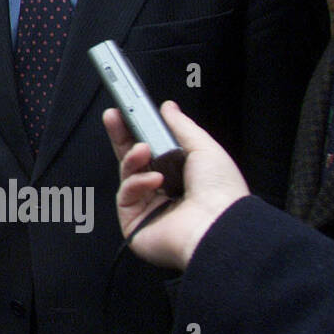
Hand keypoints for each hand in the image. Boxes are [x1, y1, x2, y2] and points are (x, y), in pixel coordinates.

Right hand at [103, 101, 249, 270]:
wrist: (219, 226)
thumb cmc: (220, 192)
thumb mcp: (203, 147)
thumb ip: (180, 125)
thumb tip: (167, 107)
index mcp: (181, 176)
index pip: (152, 150)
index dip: (138, 132)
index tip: (126, 113)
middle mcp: (163, 193)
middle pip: (133, 161)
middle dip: (121, 137)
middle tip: (112, 117)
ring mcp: (148, 209)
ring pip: (127, 175)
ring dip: (132, 158)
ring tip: (143, 150)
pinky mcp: (134, 223)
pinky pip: (126, 195)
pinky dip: (137, 183)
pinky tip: (154, 181)